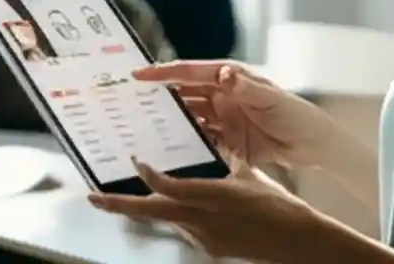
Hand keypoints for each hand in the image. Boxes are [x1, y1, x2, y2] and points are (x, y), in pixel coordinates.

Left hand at [90, 162, 319, 261]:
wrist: (300, 243)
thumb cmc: (279, 205)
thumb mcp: (249, 175)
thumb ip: (223, 163)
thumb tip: (210, 144)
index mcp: (215, 196)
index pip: (169, 187)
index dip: (148, 175)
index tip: (135, 161)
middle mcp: (204, 221)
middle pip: (152, 212)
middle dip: (119, 204)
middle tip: (93, 197)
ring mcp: (205, 239)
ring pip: (167, 220)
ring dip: (150, 207)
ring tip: (130, 194)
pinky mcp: (210, 250)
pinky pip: (185, 229)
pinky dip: (178, 216)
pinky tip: (180, 207)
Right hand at [135, 60, 336, 168]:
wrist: (312, 146)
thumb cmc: (295, 114)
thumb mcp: (270, 99)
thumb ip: (244, 87)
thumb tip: (224, 73)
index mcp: (229, 78)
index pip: (190, 72)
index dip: (163, 73)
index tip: (138, 75)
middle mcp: (221, 95)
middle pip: (183, 94)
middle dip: (159, 98)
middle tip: (131, 103)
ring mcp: (222, 118)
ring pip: (188, 118)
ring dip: (170, 122)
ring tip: (144, 129)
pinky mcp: (226, 140)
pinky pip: (200, 139)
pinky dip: (186, 143)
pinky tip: (170, 151)